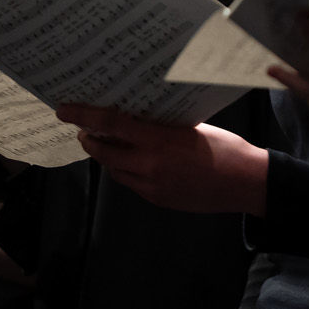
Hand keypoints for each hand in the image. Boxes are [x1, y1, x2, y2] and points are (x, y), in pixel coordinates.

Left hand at [54, 106, 266, 214]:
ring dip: (106, 157)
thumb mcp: (191, 126)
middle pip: (103, 153)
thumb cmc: (224, 147)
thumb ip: (161, 124)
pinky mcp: (157, 199)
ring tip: (106, 144)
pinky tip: (133, 162)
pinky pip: (131, 183)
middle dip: (90, 140)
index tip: (64, 109)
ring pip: (115, 171)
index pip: (110, 125)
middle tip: (84, 129)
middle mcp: (149, 165)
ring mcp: (151, 185)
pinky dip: (125, 170)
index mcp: (158, 140)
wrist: (244, 183)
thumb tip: (138, 116)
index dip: (83, 116)